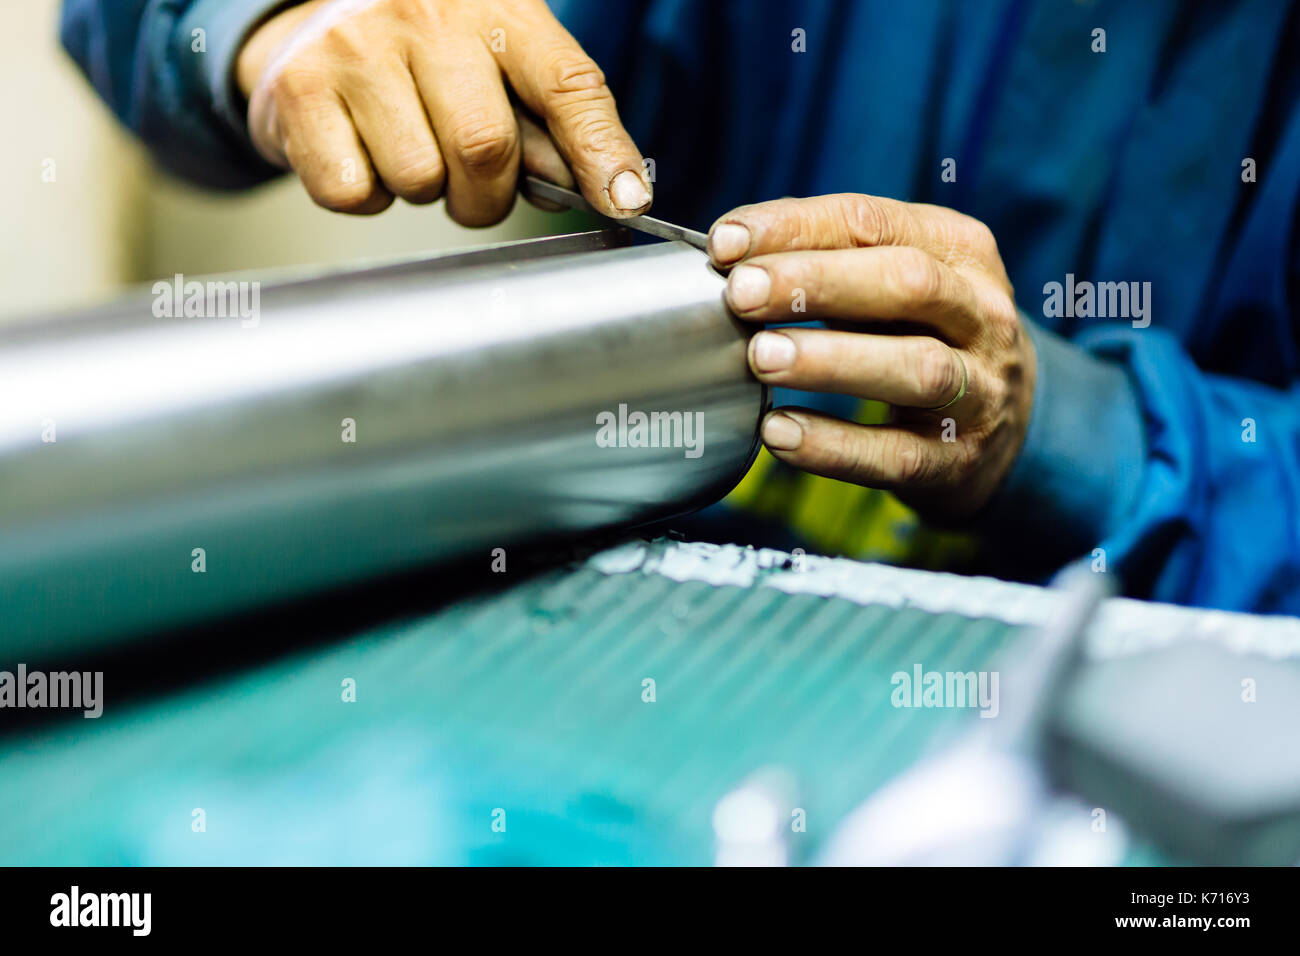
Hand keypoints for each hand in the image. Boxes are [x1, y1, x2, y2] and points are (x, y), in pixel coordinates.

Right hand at [235, 0, 651, 222]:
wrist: (313, 23)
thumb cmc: (427, 54)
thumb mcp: (499, 63)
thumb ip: (549, 125)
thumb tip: (605, 190)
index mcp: (496, 7)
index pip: (567, 84)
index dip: (601, 151)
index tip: (626, 202)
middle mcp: (425, 14)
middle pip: (485, 149)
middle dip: (486, 195)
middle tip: (472, 184)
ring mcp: (356, 48)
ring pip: (420, 179)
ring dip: (425, 191)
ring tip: (409, 145)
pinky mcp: (300, 91)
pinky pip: (355, 193)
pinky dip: (367, 195)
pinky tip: (364, 151)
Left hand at [708, 194, 1036, 519]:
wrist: (1007, 423)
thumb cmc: (922, 333)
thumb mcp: (892, 280)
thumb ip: (824, 260)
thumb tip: (725, 255)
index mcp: (958, 249)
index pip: (873, 221)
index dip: (795, 228)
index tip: (725, 244)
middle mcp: (982, 313)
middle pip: (907, 283)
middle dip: (816, 285)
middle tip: (740, 294)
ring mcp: (980, 391)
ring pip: (916, 368)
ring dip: (831, 360)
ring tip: (759, 358)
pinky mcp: (958, 460)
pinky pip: (897, 455)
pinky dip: (835, 445)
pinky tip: (778, 432)